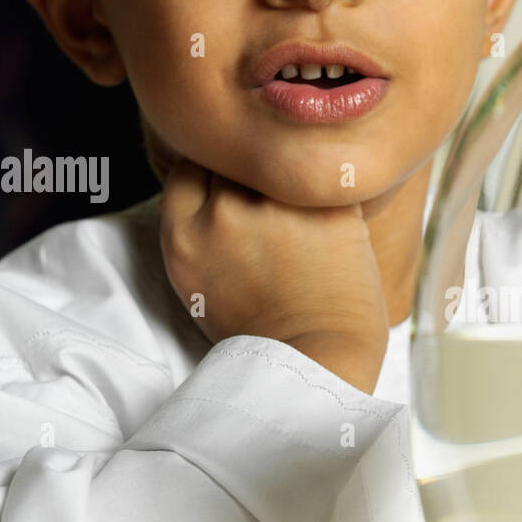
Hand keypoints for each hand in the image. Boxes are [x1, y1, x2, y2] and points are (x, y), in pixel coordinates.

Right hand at [158, 156, 389, 351]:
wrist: (318, 362)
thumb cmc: (263, 334)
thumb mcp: (201, 284)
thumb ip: (201, 231)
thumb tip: (215, 189)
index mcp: (184, 236)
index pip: (190, 166)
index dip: (216, 172)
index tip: (237, 189)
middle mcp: (222, 214)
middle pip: (235, 158)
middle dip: (255, 172)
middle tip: (279, 205)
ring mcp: (276, 207)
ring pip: (284, 161)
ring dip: (296, 179)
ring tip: (310, 220)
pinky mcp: (327, 207)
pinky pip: (330, 177)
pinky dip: (335, 196)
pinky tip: (337, 227)